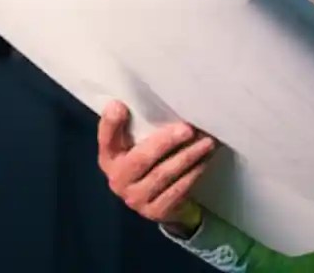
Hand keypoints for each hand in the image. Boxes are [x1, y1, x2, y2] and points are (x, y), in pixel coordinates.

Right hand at [96, 100, 215, 238]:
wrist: (160, 202)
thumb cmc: (151, 163)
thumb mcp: (140, 144)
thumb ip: (140, 127)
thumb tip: (145, 101)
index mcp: (110, 158)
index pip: (107, 139)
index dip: (111, 124)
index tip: (119, 106)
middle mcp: (117, 179)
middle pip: (141, 159)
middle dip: (166, 142)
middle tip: (188, 129)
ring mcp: (135, 198)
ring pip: (164, 175)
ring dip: (188, 156)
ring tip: (207, 142)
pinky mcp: (155, 211)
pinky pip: (177, 190)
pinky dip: (193, 173)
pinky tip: (205, 161)